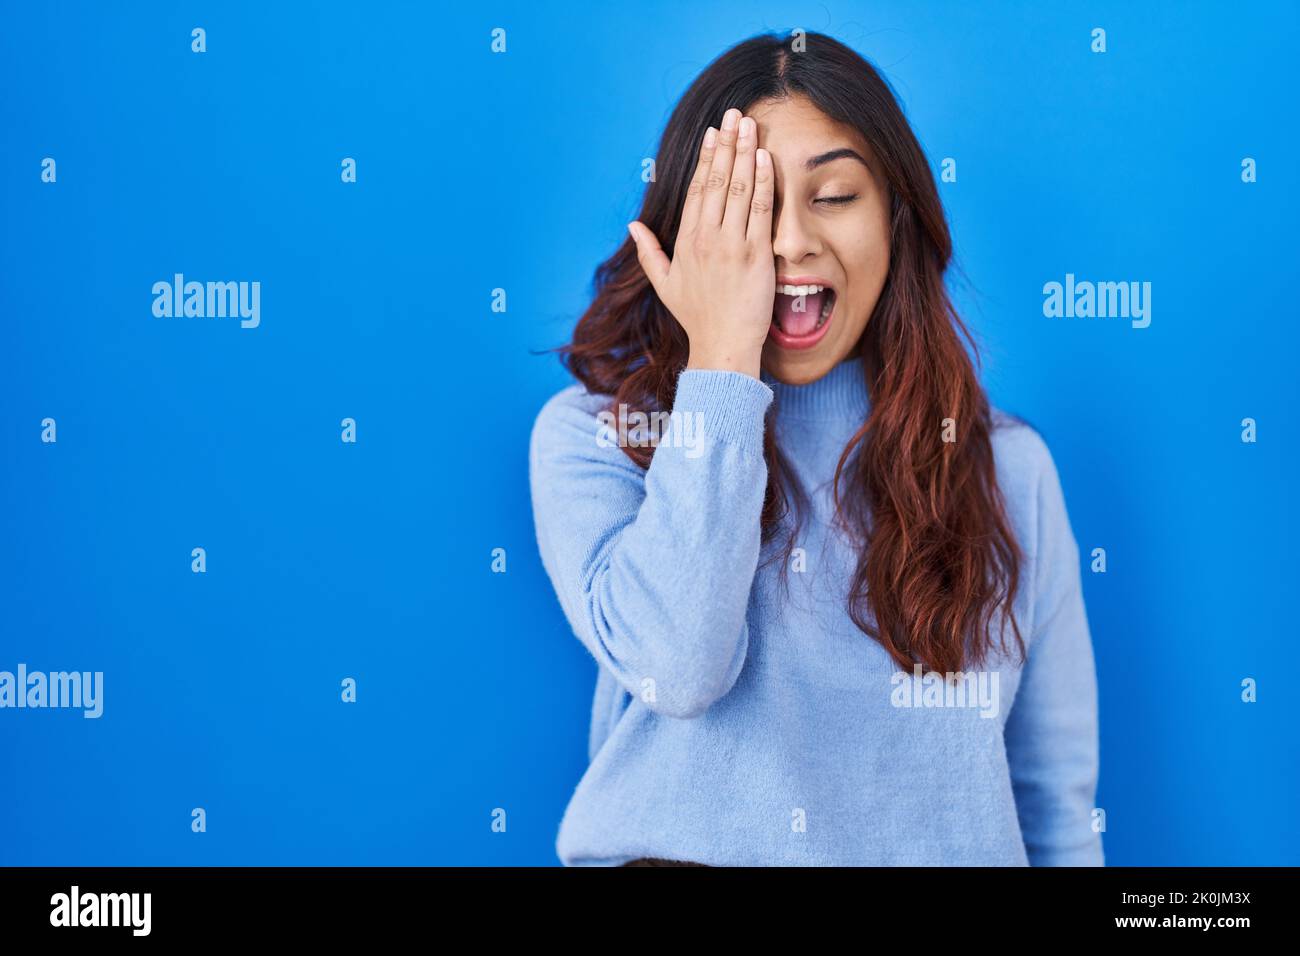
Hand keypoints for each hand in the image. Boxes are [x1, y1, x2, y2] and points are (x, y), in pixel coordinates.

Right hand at [628, 108, 775, 378]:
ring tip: (751, 125)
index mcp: (685, 241)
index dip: (706, 158)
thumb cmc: (697, 318)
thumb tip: (633, 225)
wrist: (722, 346)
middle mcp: (706, 238)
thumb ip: (649, 251)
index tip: (714, 133)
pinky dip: (762, 181)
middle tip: (735, 114)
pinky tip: (765, 158)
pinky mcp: (755, 255)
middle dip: (726, 144)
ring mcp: (731, 245)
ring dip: (745, 153)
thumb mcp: (664, 284)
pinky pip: (759, 210)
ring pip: (738, 189)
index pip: (696, 189)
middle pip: (716, 181)